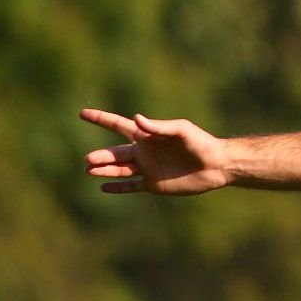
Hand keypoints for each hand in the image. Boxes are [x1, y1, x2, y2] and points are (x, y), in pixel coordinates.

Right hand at [80, 109, 229, 194]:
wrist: (217, 166)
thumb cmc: (201, 143)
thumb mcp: (181, 131)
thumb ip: (159, 126)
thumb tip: (136, 118)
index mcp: (147, 136)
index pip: (118, 126)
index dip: (101, 119)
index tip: (82, 113)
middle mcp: (144, 151)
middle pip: (115, 152)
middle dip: (101, 156)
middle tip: (88, 159)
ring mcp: (147, 168)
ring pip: (119, 169)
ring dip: (104, 169)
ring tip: (89, 169)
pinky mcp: (153, 184)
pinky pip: (131, 186)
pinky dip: (117, 187)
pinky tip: (103, 186)